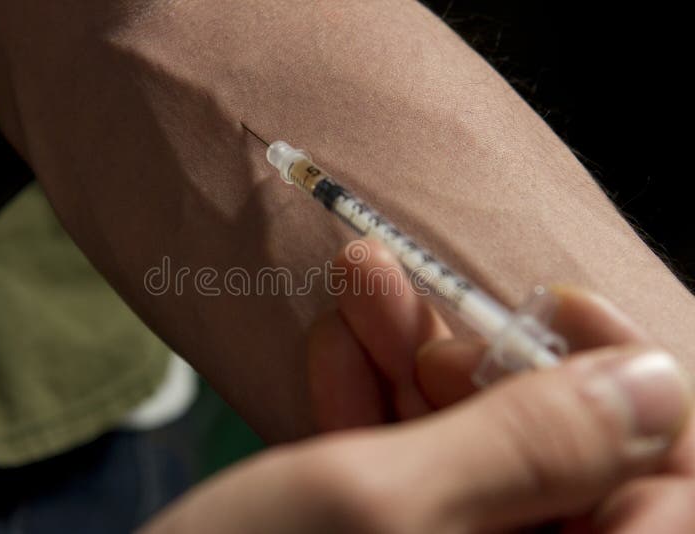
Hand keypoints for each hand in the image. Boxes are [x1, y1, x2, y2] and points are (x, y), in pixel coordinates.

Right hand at [305, 238, 694, 530]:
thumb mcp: (382, 510)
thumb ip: (532, 449)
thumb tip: (656, 385)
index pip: (675, 482)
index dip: (628, 383)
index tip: (556, 307)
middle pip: (558, 460)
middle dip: (480, 363)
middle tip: (408, 309)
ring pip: (472, 457)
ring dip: (411, 365)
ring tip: (360, 285)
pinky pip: (412, 481)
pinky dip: (375, 410)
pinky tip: (339, 346)